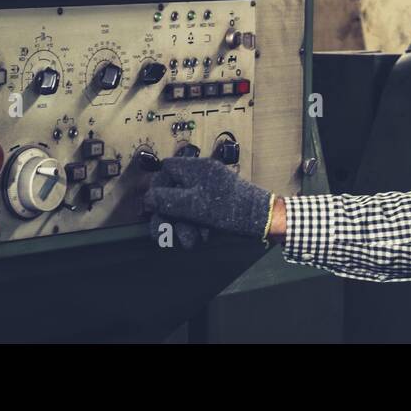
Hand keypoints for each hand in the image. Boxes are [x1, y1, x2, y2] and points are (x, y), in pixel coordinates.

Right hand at [144, 157, 272, 248]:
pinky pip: (199, 213)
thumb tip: (146, 198)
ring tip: (191, 241)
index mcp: (197, 169)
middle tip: (164, 236)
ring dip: (183, 226)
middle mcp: (203, 176)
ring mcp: (211, 190)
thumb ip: (166, 200)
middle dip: (170, 216)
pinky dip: (197, 226)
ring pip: (185, 207)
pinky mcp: (218, 205)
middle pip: (173, 192)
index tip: (155, 207)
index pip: (167, 169)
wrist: (264, 221)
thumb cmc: (228, 209)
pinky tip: (202, 238)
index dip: (158, 187)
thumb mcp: (192, 205)